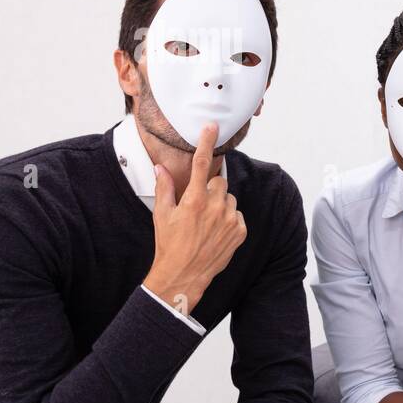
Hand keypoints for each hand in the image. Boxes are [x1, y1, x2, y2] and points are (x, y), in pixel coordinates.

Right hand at [143, 123, 246, 312]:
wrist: (184, 275)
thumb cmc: (169, 244)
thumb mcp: (162, 215)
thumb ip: (165, 188)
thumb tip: (161, 167)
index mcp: (194, 199)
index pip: (201, 163)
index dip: (206, 142)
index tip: (212, 127)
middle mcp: (215, 206)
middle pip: (219, 182)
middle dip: (210, 189)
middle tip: (197, 206)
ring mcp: (231, 219)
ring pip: (230, 199)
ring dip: (221, 205)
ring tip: (206, 223)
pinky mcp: (241, 231)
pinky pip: (238, 215)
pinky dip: (229, 220)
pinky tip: (216, 232)